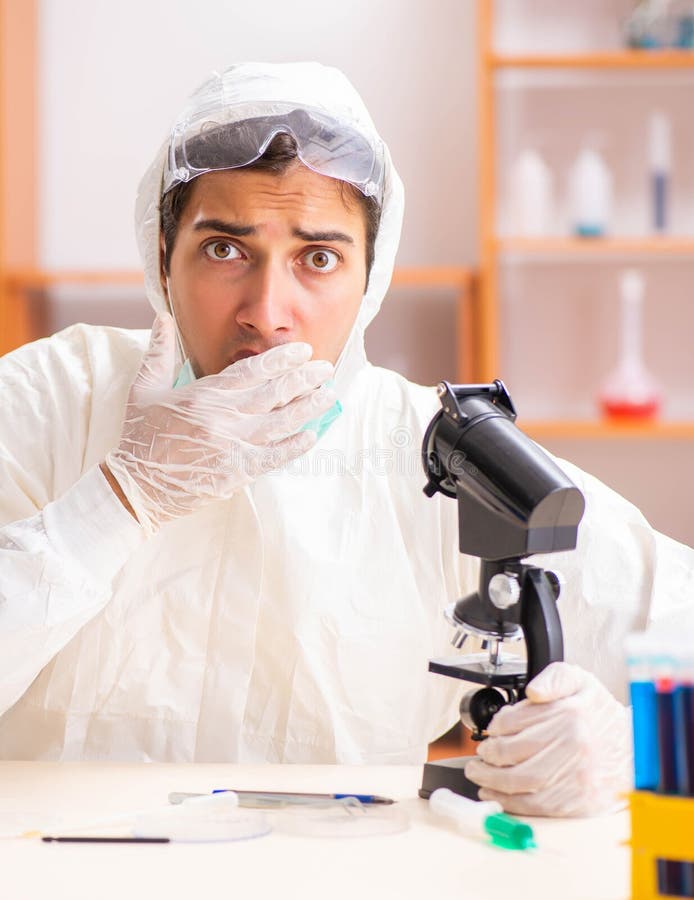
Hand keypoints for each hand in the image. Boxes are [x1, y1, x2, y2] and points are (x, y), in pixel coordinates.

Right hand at [104, 313, 334, 533]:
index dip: (282, 359)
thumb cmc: (140, 436)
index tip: (304, 350)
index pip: (252, 370)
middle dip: (304, 378)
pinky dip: (294, 446)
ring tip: (328, 395)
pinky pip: (273, 457)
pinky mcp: (236, 473)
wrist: (136, 488)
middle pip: (274, 393)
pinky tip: (312, 435)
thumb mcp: (143, 389)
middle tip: (326, 368)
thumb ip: (159, 352)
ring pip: (280, 423)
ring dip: (307, 408)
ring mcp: (232, 446)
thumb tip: (163, 318)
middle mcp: (223, 418)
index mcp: (204, 394)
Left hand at [464, 662, 631, 816]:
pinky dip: (511, 802)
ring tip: (480, 774)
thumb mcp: (580, 681)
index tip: (490, 730)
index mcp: (570, 714)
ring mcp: (576, 776)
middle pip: (514, 754)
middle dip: (488, 755)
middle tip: (480, 755)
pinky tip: (497, 793)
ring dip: (492, 780)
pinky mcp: (578, 802)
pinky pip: (536, 805)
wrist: (635, 748)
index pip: (515, 722)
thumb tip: (532, 691)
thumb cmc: (600, 715)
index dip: (495, 727)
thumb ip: (553, 677)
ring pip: (521, 782)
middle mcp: (573, 746)